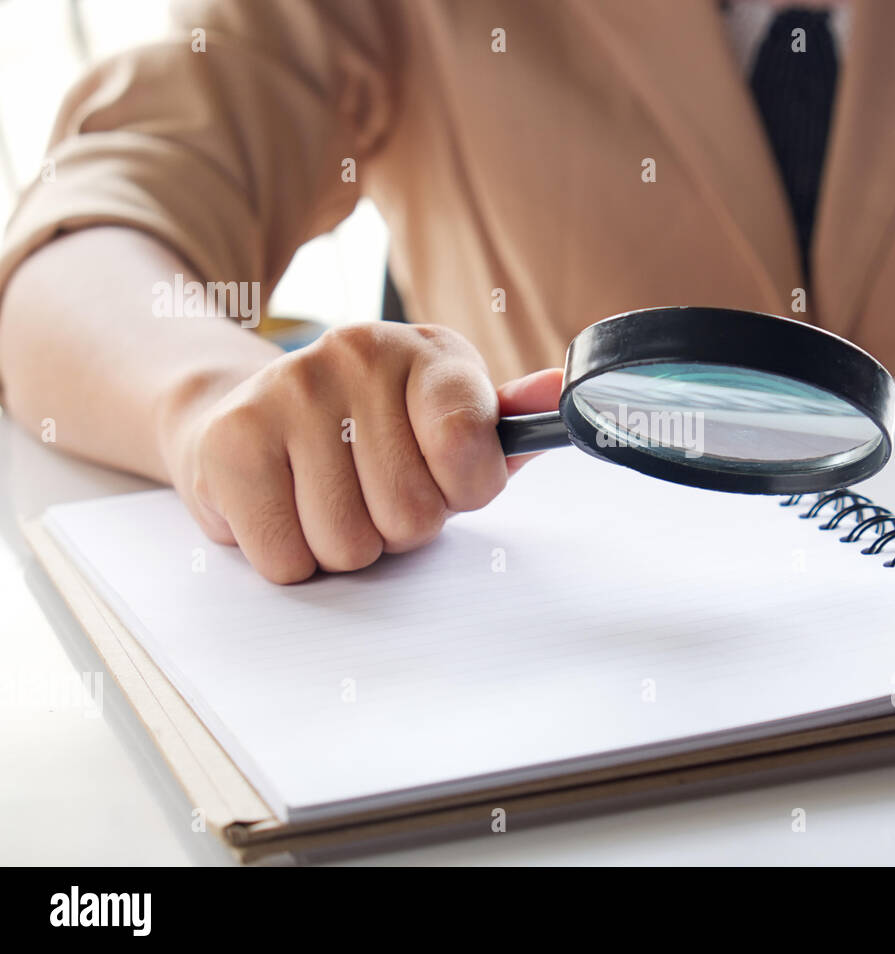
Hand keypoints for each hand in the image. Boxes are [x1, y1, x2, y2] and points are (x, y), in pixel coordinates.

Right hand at [162, 323, 561, 582]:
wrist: (242, 412)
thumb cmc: (366, 434)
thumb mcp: (444, 420)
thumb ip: (506, 427)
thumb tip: (562, 397)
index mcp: (429, 353)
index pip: (467, 444)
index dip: (462, 491)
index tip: (447, 481)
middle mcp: (358, 354)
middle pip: (409, 513)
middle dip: (397, 528)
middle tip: (372, 493)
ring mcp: (290, 389)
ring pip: (347, 544)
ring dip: (343, 547)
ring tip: (328, 500)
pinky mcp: (232, 439)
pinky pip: (287, 558)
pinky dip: (290, 557)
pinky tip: (284, 509)